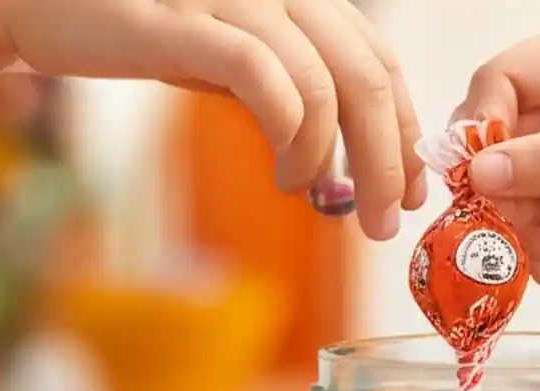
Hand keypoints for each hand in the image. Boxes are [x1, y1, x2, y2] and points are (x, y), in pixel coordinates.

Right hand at [0, 0, 424, 239]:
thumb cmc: (131, 28)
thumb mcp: (223, 51)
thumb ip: (280, 83)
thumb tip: (333, 157)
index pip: (377, 57)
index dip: (404, 127)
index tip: (408, 187)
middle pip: (367, 74)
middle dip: (388, 158)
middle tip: (384, 220)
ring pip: (326, 84)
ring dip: (339, 160)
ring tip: (322, 200)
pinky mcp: (185, 20)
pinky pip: (265, 80)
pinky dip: (291, 137)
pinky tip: (286, 176)